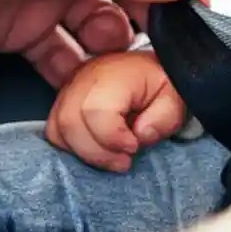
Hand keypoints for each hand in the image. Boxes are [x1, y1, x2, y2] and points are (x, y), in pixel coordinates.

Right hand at [46, 51, 186, 171]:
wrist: (152, 71)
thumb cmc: (162, 86)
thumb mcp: (176, 99)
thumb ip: (163, 119)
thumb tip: (140, 135)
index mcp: (114, 74)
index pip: (95, 111)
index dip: (112, 139)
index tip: (133, 147)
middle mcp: (84, 78)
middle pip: (70, 123)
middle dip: (96, 153)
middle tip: (124, 161)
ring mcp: (68, 89)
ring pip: (57, 130)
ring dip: (84, 153)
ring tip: (113, 157)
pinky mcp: (62, 102)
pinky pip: (54, 132)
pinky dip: (72, 148)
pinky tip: (97, 150)